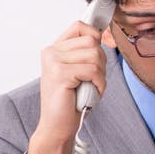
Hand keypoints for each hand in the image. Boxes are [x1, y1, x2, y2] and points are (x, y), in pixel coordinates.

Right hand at [26, 21, 106, 153]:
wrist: (57, 126)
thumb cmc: (70, 101)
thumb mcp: (78, 71)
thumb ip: (85, 52)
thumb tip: (102, 32)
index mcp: (54, 49)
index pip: (80, 26)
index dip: (95, 36)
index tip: (98, 54)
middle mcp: (51, 52)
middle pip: (92, 41)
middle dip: (101, 62)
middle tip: (93, 80)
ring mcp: (54, 62)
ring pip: (95, 55)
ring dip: (100, 75)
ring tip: (90, 87)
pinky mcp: (60, 74)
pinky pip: (93, 70)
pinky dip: (99, 84)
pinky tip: (90, 93)